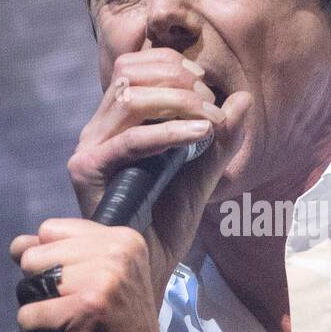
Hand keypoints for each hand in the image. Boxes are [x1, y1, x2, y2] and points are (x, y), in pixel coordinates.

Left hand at [11, 219, 186, 331]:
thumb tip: (17, 246)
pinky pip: (27, 317)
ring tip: (72, 329)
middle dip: (42, 290)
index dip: (50, 262)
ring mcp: (102, 280)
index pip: (49, 230)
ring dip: (40, 315)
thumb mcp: (104, 279)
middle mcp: (116, 253)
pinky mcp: (85, 310)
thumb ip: (62, 255)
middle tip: (77, 313)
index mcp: (122, 239)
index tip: (78, 289)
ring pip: (27, 286)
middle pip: (33, 257)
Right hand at [67, 38, 251, 297]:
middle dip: (177, 81)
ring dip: (176, 102)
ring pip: (129, 98)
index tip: (207, 85)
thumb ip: (221, 136)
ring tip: (207, 121)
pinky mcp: (87, 169)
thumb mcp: (203, 172)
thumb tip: (243, 98)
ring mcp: (90, 147)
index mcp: (119, 122)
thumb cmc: (168, 222)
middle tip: (209, 103)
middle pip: (129, 73)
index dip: (171, 64)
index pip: (134, 66)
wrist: (150, 267)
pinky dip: (170, 132)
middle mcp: (99, 129)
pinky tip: (199, 135)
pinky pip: (131, 140)